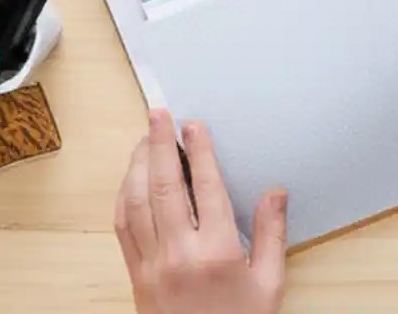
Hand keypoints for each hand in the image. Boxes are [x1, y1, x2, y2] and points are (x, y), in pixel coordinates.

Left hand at [114, 109, 287, 313]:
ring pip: (136, 203)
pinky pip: (123, 227)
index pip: (205, 189)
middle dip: (160, 145)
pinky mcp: (135, 276)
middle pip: (164, 187)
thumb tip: (275, 193)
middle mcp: (178, 255)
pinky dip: (124, 196)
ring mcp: (151, 266)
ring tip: (145, 138)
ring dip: (138, 166)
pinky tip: (132, 180)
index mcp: (216, 254)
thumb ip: (272, 235)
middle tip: (159, 114)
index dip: (200, 152)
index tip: (195, 125)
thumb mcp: (270, 283)